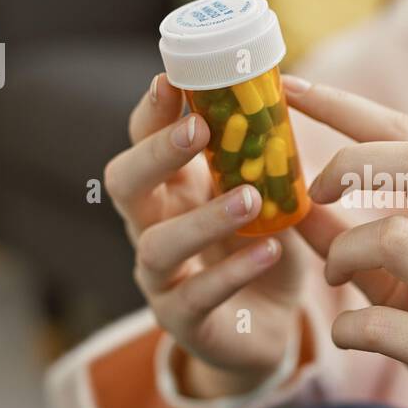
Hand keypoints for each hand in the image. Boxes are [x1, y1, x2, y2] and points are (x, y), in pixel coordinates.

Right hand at [104, 73, 308, 396]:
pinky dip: (232, 272)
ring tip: (247, 198)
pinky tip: (268, 251)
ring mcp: (161, 278)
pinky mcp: (183, 322)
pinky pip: (196, 297)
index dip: (151, 111)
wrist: (267, 328)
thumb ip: (264, 157)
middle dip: (156, 154)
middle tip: (198, 130)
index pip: (142, 141)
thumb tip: (283, 94)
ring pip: (157, 245)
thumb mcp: (265, 197)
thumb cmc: (260, 249)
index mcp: (169, 189)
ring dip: (202, 218)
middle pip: (125, 185)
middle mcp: (151, 228)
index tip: (170, 79)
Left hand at [288, 77, 407, 407]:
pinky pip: (386, 324)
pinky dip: (348, 326)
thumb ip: (355, 244)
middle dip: (349, 163)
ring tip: (334, 280)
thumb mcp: (406, 286)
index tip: (289, 84)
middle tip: (313, 195)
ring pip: (395, 237)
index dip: (346, 106)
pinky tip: (350, 335)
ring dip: (341, 254)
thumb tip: (294, 205)